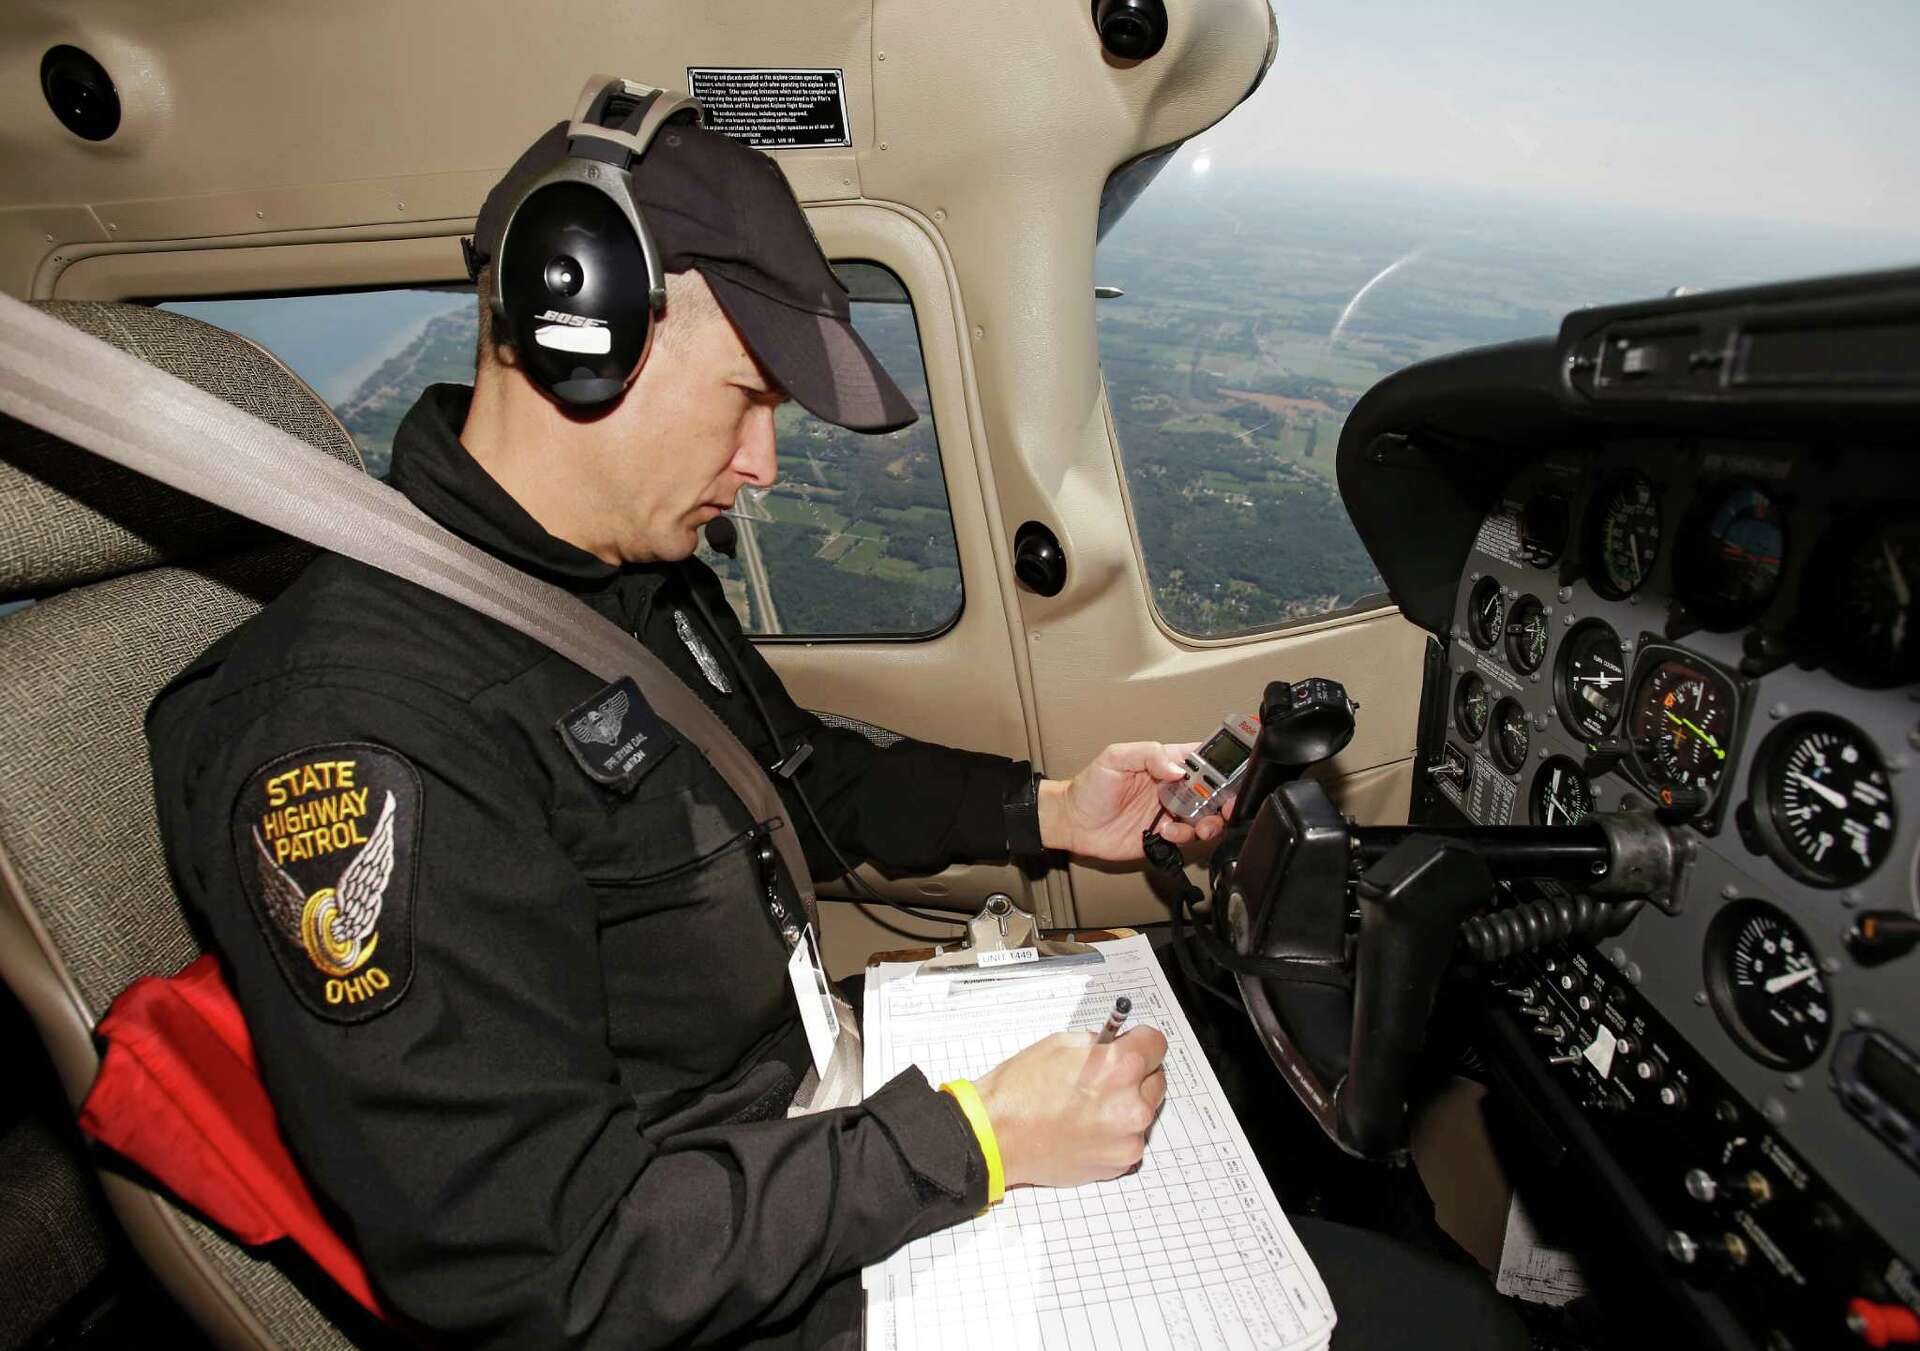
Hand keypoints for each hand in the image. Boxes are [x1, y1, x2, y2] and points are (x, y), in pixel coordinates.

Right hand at [972, 1026, 1169, 1187]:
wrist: (995, 1137)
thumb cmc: (1019, 1092)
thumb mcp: (1060, 1044)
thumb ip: (1100, 1043)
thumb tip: (1117, 1045)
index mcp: (1120, 1067)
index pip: (1157, 1044)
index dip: (1140, 1041)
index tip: (1131, 1044)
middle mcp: (1131, 1105)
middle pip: (1156, 1079)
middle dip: (1135, 1075)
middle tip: (1105, 1077)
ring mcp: (1127, 1139)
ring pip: (1143, 1112)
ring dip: (1126, 1105)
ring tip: (1088, 1107)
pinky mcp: (1119, 1163)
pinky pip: (1129, 1139)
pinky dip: (1114, 1132)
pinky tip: (1084, 1127)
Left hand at [1037, 741, 1229, 860]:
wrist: (1073, 823)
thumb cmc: (1089, 787)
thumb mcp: (1115, 758)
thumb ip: (1148, 755)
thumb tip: (1177, 768)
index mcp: (1165, 763)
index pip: (1201, 758)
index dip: (1220, 764)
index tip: (1229, 772)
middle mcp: (1173, 788)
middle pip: (1213, 791)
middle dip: (1226, 798)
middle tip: (1225, 805)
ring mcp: (1171, 813)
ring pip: (1207, 817)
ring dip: (1211, 822)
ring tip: (1199, 825)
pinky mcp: (1165, 836)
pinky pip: (1188, 838)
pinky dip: (1185, 837)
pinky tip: (1166, 832)